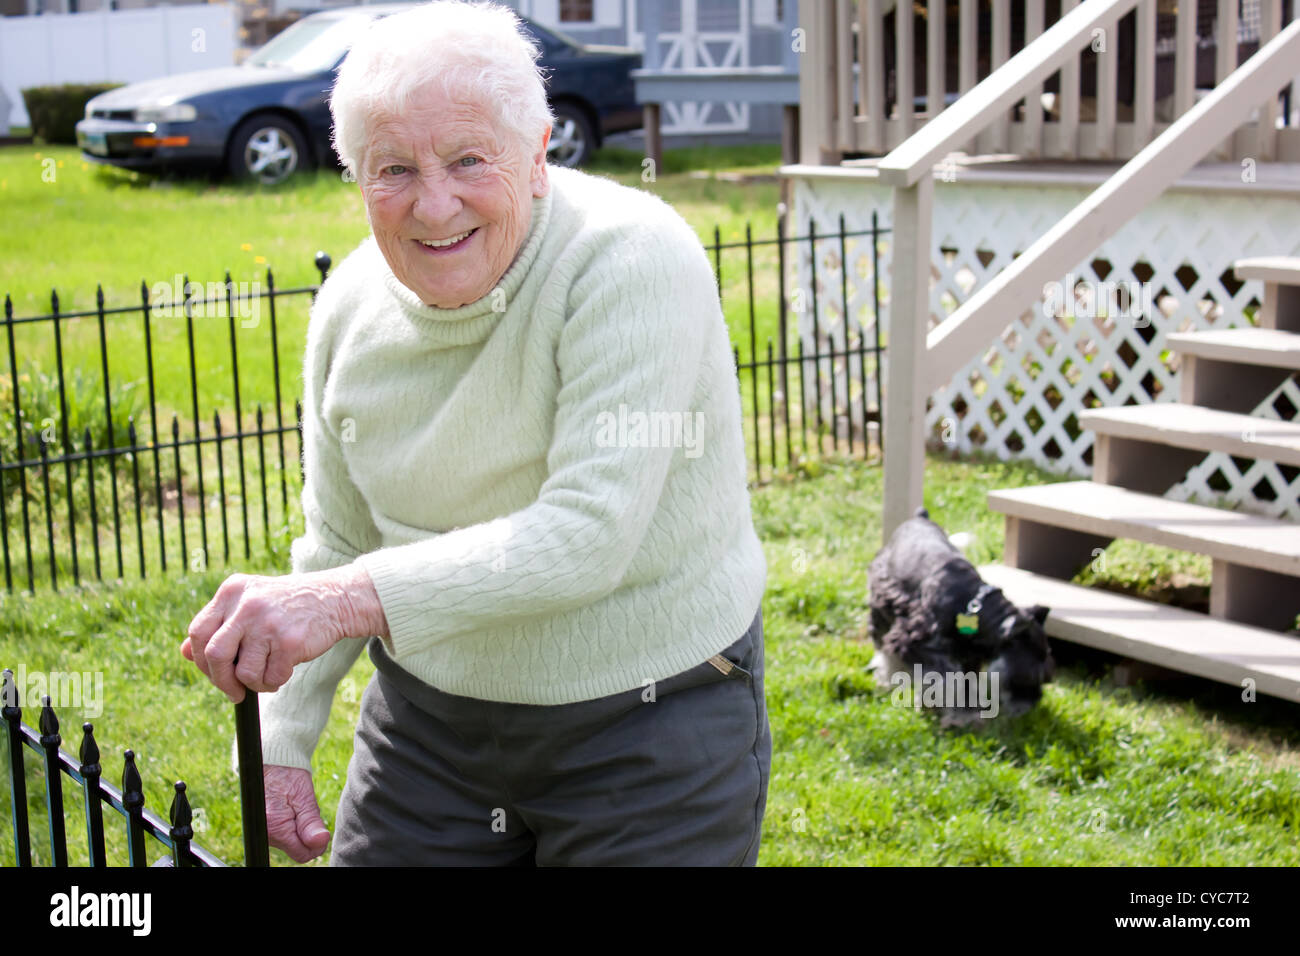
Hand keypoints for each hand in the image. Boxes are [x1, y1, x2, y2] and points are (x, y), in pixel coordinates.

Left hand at [181, 569, 364, 701]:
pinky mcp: (289, 642)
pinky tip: (284, 669)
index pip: (198, 632)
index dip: (201, 659)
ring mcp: (268, 623)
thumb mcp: (249, 603)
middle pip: (214, 655)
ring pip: (243, 672)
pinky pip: (270, 678)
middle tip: (234, 691)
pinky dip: (275, 682)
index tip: (215, 673)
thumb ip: (218, 625)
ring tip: (268, 673)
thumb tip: (185, 653)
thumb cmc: (287, 606)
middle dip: (221, 680)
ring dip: (254, 683)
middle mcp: (247, 604)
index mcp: (232, 591)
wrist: (335, 598)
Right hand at [265, 765, 330, 862]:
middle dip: (307, 834)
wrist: (270, 762)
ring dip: (298, 829)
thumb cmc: (288, 776)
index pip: (303, 854)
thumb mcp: (304, 796)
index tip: (321, 829)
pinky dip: (291, 826)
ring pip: (291, 842)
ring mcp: (262, 832)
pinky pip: (283, 835)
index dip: (316, 844)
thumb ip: (311, 823)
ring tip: (296, 807)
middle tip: (305, 810)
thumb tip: (320, 842)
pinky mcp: (263, 828)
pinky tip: (290, 811)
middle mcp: (265, 835)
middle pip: (297, 848)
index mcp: (275, 829)